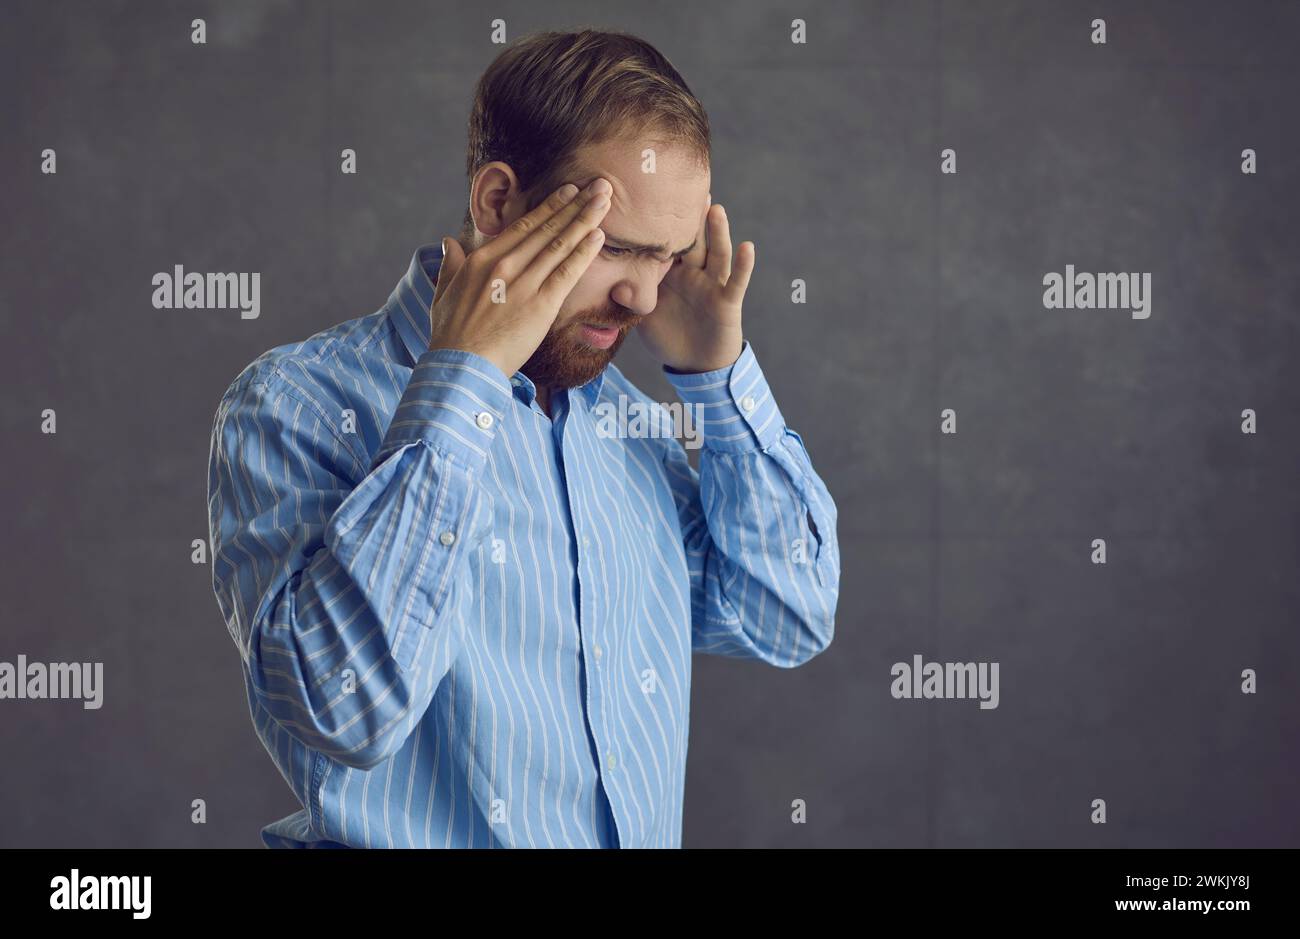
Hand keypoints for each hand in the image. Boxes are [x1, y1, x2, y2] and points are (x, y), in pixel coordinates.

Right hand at [429, 178, 612, 376]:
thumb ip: (450, 263)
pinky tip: (599, 236)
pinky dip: (584, 252)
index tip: (568, 191)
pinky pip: (567, 272)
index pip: (523, 226)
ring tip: (604, 200)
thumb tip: (449, 241)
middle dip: (576, 204)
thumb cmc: (452, 334)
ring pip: (560, 244)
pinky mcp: (541, 305)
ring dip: (585, 220)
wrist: (462, 366)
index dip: (549, 206)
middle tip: (600, 186)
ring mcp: (524, 283)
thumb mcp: (443, 292)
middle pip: (547, 228)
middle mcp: (505, 265)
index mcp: (482, 259)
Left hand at [636, 195, 753, 372]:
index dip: (657, 222)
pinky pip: (736, 281)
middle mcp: (693, 272)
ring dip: (717, 231)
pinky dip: (744, 265)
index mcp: (670, 272)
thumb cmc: (670, 336)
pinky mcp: (727, 301)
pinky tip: (747, 247)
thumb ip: (628, 299)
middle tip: (685, 185)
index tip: (647, 193)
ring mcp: (711, 284)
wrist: (695, 364)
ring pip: (715, 253)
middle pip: (692, 238)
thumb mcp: (643, 315)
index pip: (664, 241)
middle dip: (690, 215)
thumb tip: (610, 285)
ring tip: (715, 208)